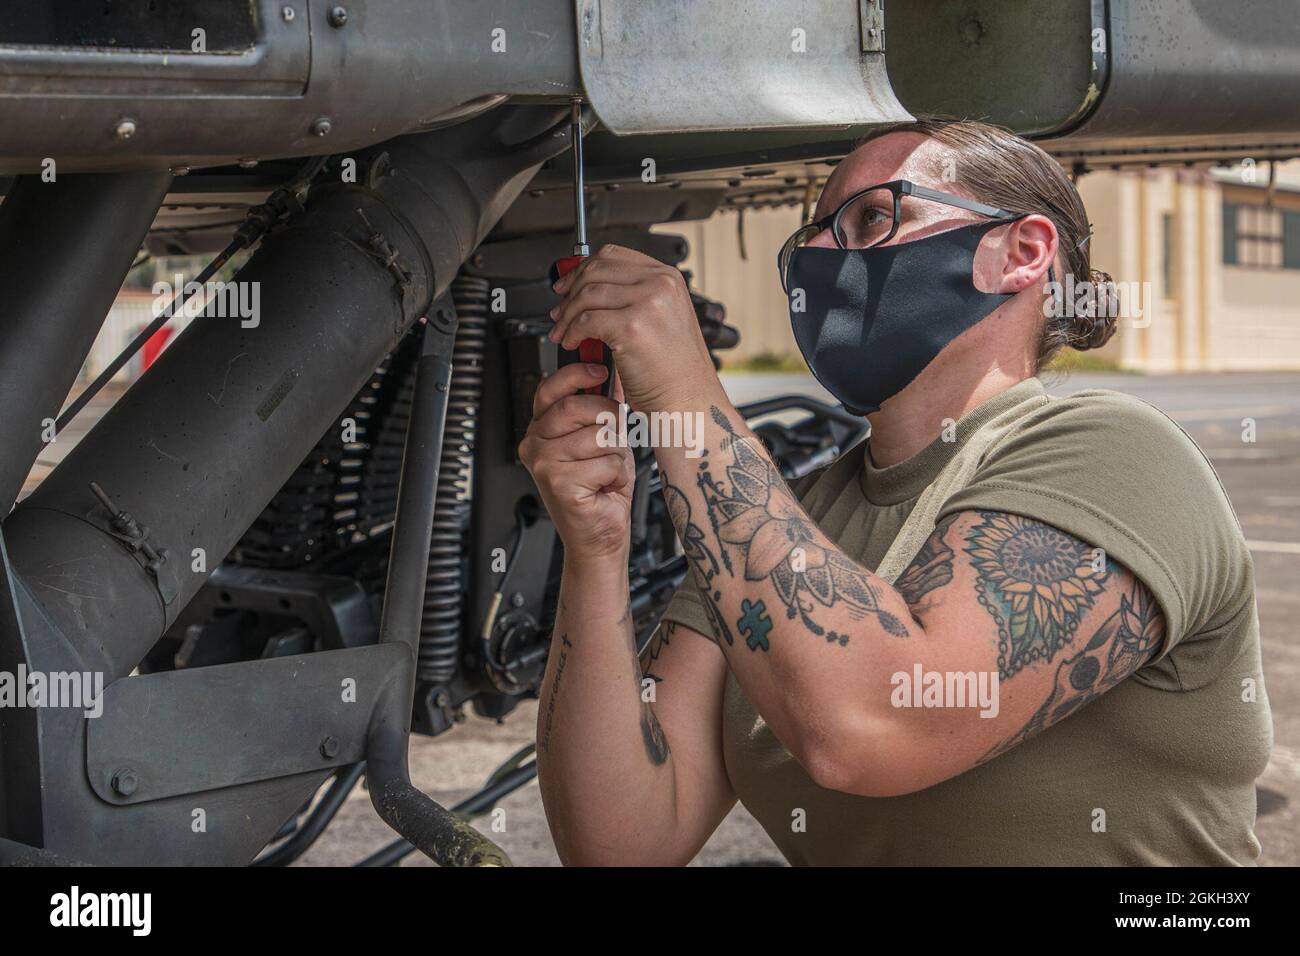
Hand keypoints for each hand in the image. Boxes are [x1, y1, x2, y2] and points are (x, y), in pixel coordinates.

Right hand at [518, 362, 634, 559]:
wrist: (599, 535)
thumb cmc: (600, 489)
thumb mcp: (605, 438)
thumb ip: (604, 406)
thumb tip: (615, 372)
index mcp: (542, 429)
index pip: (550, 388)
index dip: (577, 374)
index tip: (601, 368)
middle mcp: (535, 444)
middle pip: (575, 408)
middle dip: (607, 418)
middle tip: (614, 436)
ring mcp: (543, 464)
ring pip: (596, 436)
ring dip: (616, 453)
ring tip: (608, 470)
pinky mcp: (558, 484)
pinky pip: (604, 462)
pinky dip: (616, 475)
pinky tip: (605, 487)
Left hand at [549, 244, 720, 413]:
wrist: (687, 399)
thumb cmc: (674, 370)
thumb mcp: (660, 319)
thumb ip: (632, 298)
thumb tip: (589, 290)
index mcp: (667, 278)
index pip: (613, 255)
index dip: (582, 268)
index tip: (568, 285)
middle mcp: (660, 284)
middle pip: (596, 270)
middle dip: (569, 291)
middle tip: (559, 311)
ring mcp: (648, 303)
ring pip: (587, 295)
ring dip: (566, 316)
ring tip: (562, 332)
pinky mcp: (632, 327)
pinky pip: (586, 321)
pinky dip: (572, 332)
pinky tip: (572, 343)